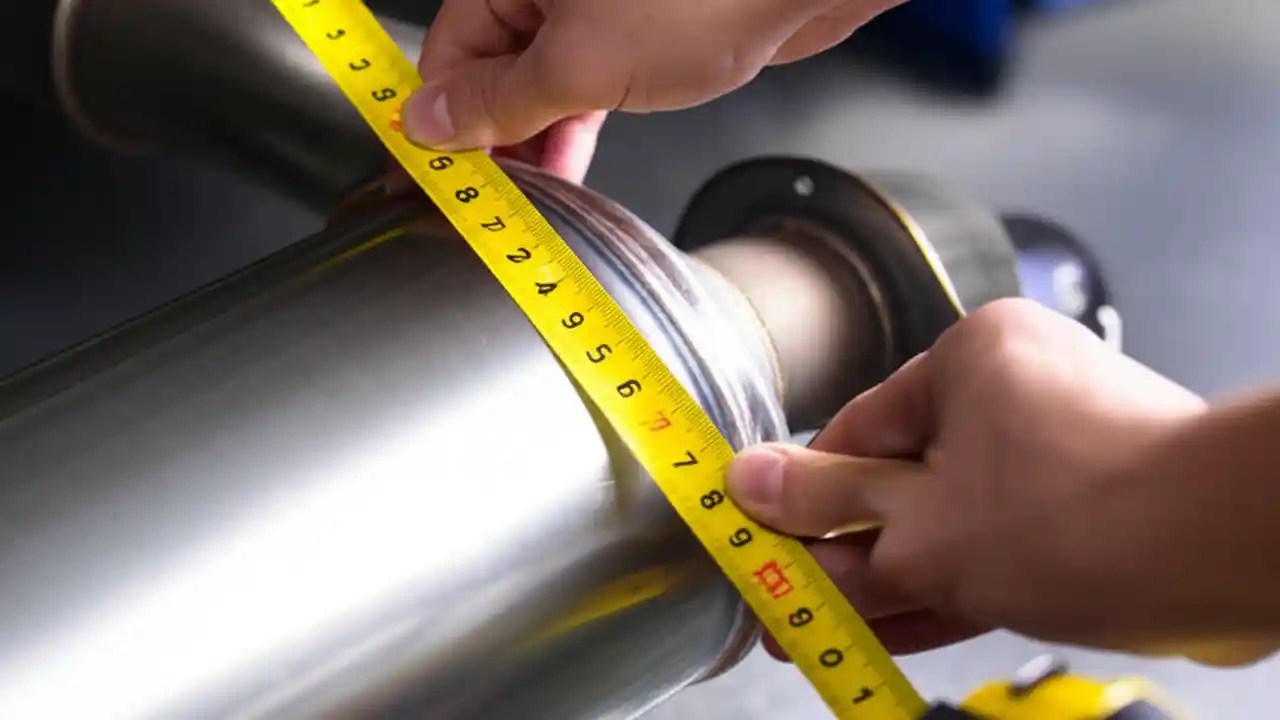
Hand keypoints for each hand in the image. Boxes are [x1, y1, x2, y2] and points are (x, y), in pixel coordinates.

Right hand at [402, 0, 903, 180]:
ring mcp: (595, 6)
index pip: (448, 50)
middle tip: (493, 194)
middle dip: (494, 134)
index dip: (442, 119)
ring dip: (537, 137)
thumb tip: (431, 121)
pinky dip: (576, 122)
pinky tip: (572, 163)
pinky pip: (587, 81)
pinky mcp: (639, 30)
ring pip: (542, 80)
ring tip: (535, 191)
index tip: (442, 176)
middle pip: (493, 67)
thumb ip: (499, 100)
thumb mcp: (579, 65)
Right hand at [726, 298, 1275, 664]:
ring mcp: (1058, 453)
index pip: (857, 432)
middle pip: (903, 480)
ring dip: (891, 581)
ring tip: (828, 633)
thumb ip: (832, 507)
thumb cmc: (1083, 513)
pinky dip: (950, 585)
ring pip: (949, 520)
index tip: (760, 540)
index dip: (800, 497)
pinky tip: (893, 632)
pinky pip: (996, 543)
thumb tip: (750, 482)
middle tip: (791, 604)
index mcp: (970, 358)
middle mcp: (1015, 392)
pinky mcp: (1088, 509)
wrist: (1227, 552)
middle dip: (845, 552)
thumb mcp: (923, 522)